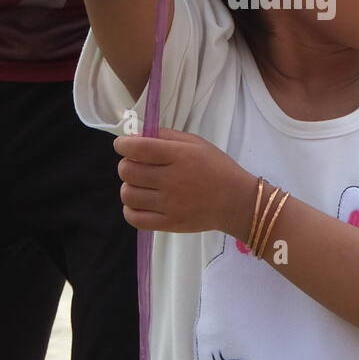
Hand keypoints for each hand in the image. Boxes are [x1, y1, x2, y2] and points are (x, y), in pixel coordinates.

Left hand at [113, 127, 257, 238]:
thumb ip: (166, 136)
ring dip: (128, 186)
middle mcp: (172, 180)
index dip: (123, 145)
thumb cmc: (216, 167)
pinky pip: (134, 218)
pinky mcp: (169, 224)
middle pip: (128, 171)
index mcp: (180, 156)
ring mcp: (170, 205)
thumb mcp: (196, 143)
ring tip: (140, 185)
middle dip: (126, 164)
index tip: (122, 145)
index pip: (139, 148)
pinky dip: (130, 209)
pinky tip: (140, 203)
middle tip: (135, 165)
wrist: (236, 201)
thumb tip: (135, 135)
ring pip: (128, 194)